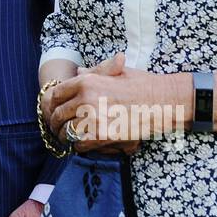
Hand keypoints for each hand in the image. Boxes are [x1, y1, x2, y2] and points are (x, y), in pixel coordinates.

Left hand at [41, 53, 176, 150]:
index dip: (53, 104)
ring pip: (67, 131)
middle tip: (57, 129)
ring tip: (67, 138)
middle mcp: (86, 98)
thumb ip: (94, 72)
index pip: (56, 94)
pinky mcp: (103, 135)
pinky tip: (84, 144)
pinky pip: (80, 144)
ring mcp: (94, 118)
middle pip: (58, 114)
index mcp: (86, 81)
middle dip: (56, 123)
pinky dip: (79, 146)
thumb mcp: (117, 71)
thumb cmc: (142, 84)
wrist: (164, 101)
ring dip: (66, 136)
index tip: (54, 110)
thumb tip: (79, 70)